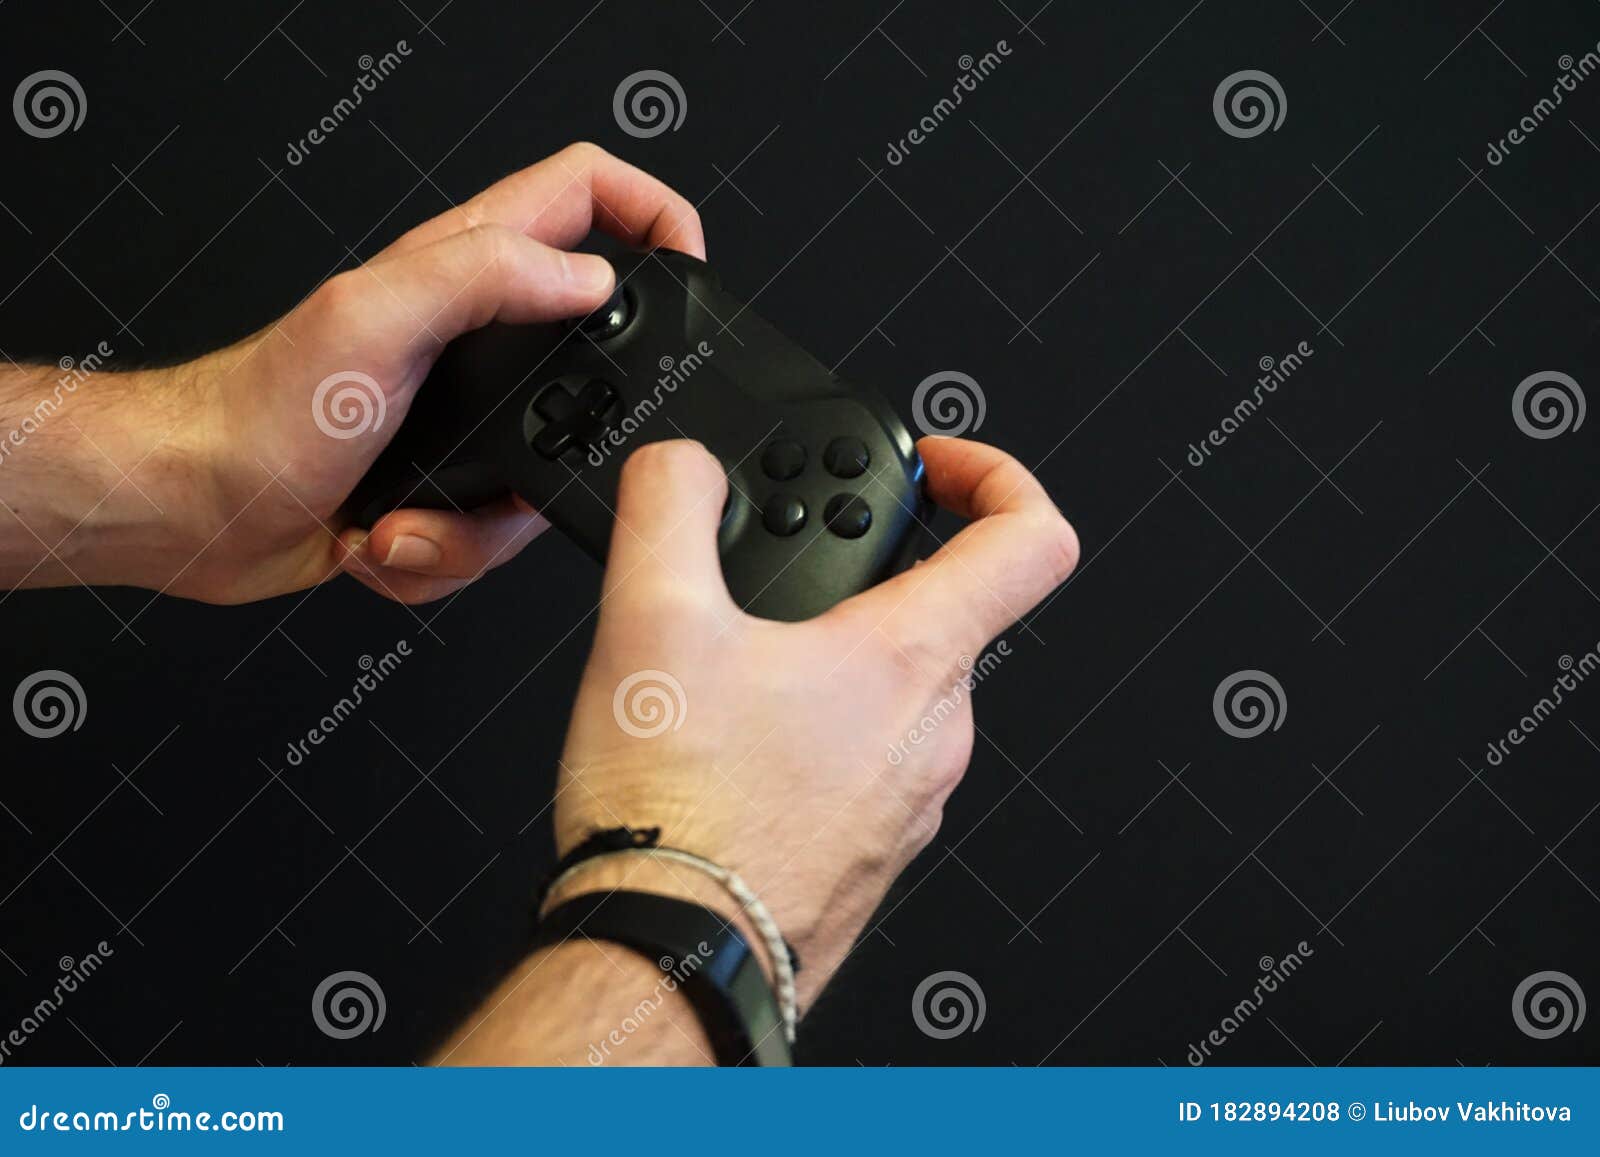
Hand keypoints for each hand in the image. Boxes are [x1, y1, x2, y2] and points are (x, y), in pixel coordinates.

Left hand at [0, 143, 703, 603]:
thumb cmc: (257, 410)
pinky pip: (498, 535)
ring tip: (414, 515)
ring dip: (489, 523)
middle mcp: (473, 336)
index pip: (586, 192)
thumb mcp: (374, 319)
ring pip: (551, 471)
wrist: (197, 511)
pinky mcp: (450, 487)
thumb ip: (486, 276)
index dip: (651, 212)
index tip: (689, 268)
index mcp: (462, 268)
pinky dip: (445, 553)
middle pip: (595, 347)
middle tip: (570, 447)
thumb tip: (588, 273)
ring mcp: (465, 416)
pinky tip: (389, 534)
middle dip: (592, 421)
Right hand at [544, 436, 1078, 1008]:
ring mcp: (913, 800)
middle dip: (866, 574)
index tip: (939, 467)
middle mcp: (936, 733)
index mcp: (912, 660)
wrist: (669, 961)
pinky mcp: (875, 849)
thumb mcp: (649, 622)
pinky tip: (736, 746)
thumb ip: (669, 506)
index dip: (998, 473)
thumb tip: (682, 462)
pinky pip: (870, 759)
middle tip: (785, 574)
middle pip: (946, 611)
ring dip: (834, 656)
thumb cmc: (682, 821)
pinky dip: (819, 728)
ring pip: (899, 690)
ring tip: (738, 666)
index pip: (1032, 537)